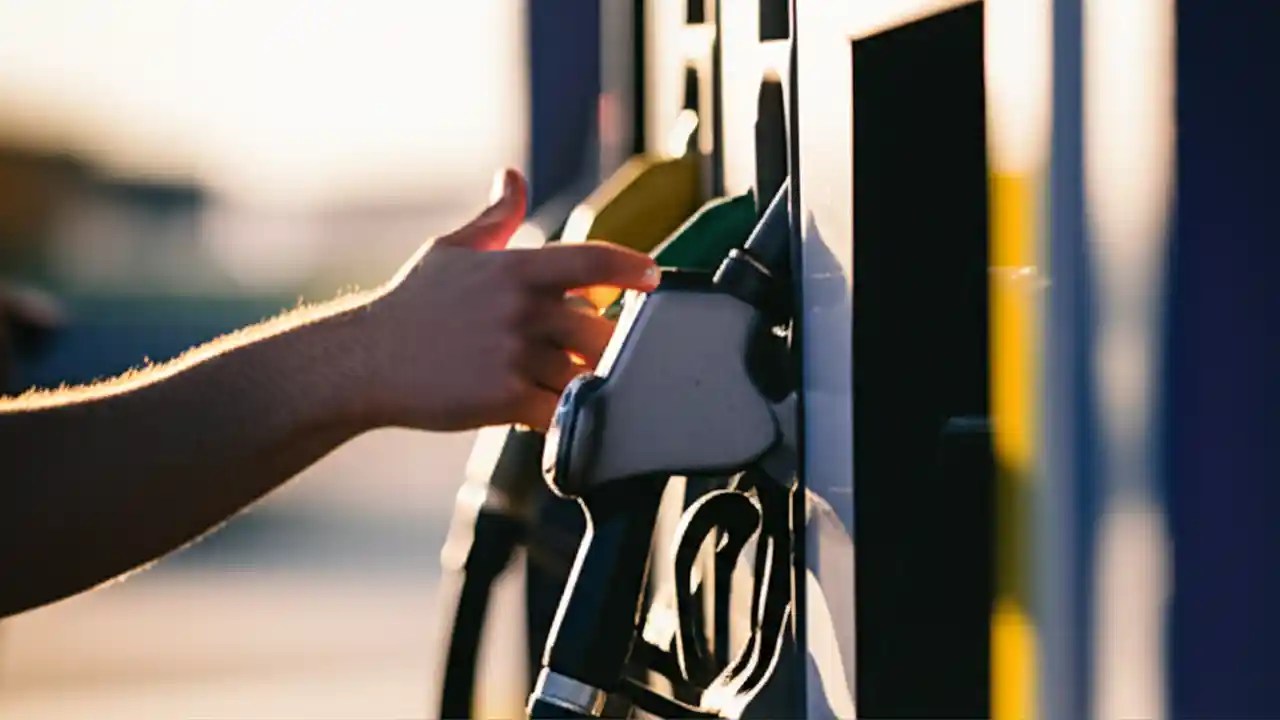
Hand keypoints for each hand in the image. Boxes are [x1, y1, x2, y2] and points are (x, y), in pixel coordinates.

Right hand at [362, 169, 658, 430]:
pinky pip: (558, 411)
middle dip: (605, 346)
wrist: (365, 360)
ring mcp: (513, 354)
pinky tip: (550, 413)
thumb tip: (512, 176)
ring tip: (569, 387)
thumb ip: (495, 216)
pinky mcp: (503, 398)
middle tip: (594, 355)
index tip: (655, 278)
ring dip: (583, 384)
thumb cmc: (412, 305)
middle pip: (600, 330)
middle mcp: (520, 308)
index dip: (631, 267)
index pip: (592, 259)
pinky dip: (563, 416)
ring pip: (581, 374)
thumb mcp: (453, 249)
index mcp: (515, 268)